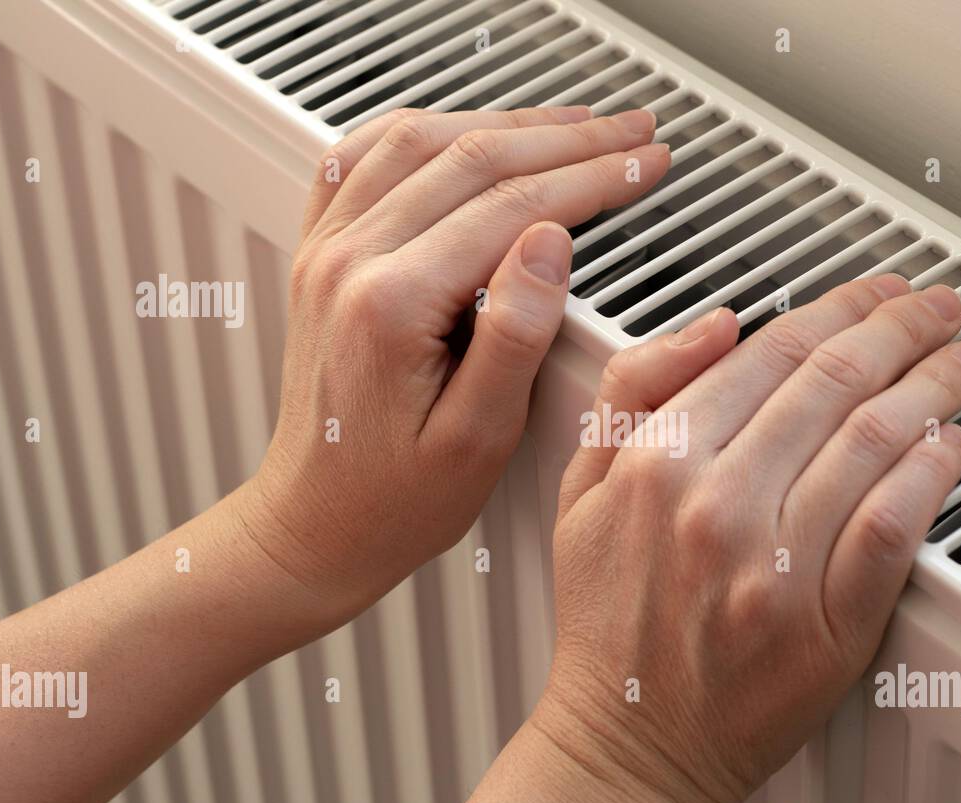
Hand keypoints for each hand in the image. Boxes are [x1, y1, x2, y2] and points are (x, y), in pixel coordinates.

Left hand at [241, 105, 669, 625]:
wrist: (314, 523)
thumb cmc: (394, 501)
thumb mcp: (477, 439)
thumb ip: (515, 334)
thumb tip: (552, 242)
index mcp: (391, 305)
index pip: (514, 207)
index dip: (594, 177)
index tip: (646, 165)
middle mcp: (348, 262)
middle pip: (473, 157)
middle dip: (568, 136)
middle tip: (631, 130)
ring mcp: (327, 251)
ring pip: (421, 140)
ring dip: (505, 121)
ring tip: (573, 122)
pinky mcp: (320, 255)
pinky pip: (363, 157)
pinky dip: (423, 127)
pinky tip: (464, 125)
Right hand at [533, 278, 960, 802]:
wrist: (629, 743)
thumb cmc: (609, 622)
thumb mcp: (578, 489)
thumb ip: (633, 391)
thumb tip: (718, 325)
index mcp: (657, 462)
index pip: (771, 351)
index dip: (838, 306)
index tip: (873, 292)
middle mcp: (718, 505)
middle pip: (834, 381)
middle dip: (901, 327)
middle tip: (935, 308)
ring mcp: (777, 567)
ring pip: (876, 440)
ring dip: (935, 383)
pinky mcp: (828, 625)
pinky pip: (895, 526)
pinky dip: (931, 473)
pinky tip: (949, 442)